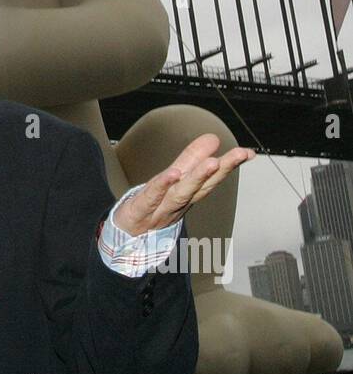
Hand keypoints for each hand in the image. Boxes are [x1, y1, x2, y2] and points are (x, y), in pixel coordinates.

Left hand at [113, 133, 256, 236]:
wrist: (125, 236)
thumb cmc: (153, 206)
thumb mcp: (172, 180)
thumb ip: (192, 159)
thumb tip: (214, 137)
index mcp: (188, 194)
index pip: (211, 178)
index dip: (230, 165)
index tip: (249, 153)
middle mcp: (178, 203)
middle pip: (202, 186)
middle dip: (221, 170)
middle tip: (239, 154)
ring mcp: (159, 209)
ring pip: (181, 194)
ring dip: (198, 178)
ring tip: (213, 162)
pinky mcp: (138, 211)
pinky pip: (151, 198)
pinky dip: (162, 187)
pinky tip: (172, 174)